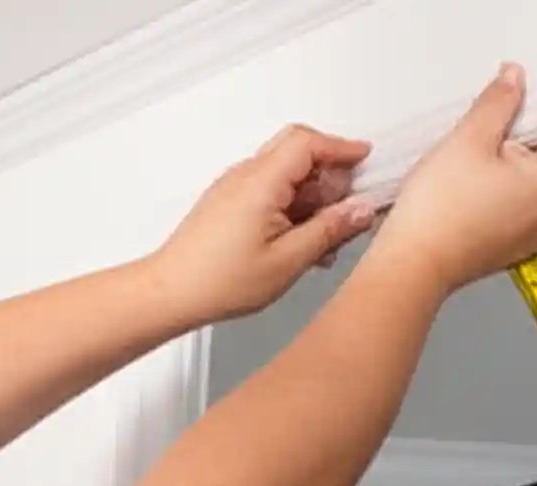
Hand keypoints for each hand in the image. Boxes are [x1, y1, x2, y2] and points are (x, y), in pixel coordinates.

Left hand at [150, 125, 376, 322]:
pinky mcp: (231, 202)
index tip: (366, 160)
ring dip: (313, 194)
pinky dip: (295, 205)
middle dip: (330, 170)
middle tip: (348, 204)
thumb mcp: (289, 261)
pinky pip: (272, 189)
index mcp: (260, 183)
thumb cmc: (218, 281)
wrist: (171, 292)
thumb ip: (330, 230)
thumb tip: (362, 210)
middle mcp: (245, 176)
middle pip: (297, 149)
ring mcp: (236, 187)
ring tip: (326, 235)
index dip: (342, 147)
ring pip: (287, 171)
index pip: (308, 143)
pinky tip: (303, 239)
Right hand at [374, 63, 536, 293]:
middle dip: (515, 141)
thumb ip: (499, 103)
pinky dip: (494, 195)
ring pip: (526, 185)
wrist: (413, 262)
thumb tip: (515, 79)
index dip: (535, 113)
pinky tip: (465, 191)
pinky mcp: (511, 248)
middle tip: (478, 137)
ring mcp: (533, 236)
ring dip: (502, 169)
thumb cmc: (441, 209)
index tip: (510, 104)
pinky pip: (512, 209)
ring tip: (467, 168)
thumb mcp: (470, 137)